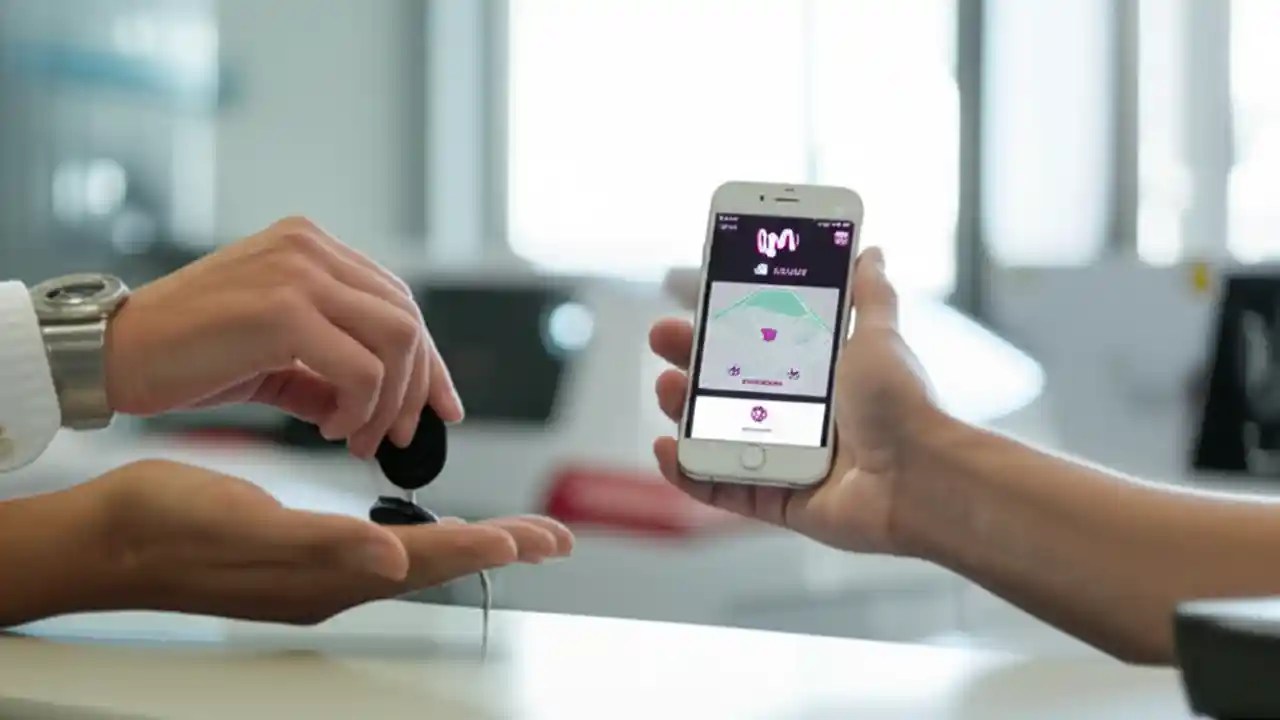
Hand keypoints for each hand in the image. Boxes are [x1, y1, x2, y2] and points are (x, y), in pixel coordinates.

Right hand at [0, 459, 571, 626]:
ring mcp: (317, 574)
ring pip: (413, 560)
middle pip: (435, 565)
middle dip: (498, 549)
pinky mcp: (299, 558)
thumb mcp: (243, 525)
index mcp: (327, 575)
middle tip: (552, 539)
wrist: (109, 538)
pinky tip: (419, 532)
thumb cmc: (166, 527)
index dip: (488, 547)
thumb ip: (320, 545)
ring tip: (510, 536)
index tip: (539, 536)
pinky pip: (378, 551)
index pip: (430, 561)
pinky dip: (419, 538)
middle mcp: (332, 581)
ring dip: (467, 545)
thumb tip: (393, 561)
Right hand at [104, 216, 458, 457]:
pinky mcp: (282, 310)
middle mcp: (310, 248)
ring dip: (390, 403)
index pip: (398, 301)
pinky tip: (330, 429)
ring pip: (398, 341)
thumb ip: (332, 368)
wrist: (110, 354)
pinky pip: (361, 369)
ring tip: (358, 438)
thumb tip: (389, 406)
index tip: (443, 408)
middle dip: (418, 388)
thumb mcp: (275, 355)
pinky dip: (359, 409)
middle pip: (408, 320)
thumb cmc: (185, 354)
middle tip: (400, 438)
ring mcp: (297, 273)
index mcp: (310, 247)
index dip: (430, 361)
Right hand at [649, 248, 939, 553]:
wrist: (918, 476)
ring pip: (718, 434)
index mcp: (820, 379)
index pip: (759, 347)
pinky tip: (667, 447)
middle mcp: (801, 419)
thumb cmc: (902, 407)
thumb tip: (871, 252)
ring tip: (668, 387)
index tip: (696, 304)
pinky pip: (722, 487)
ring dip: (684, 409)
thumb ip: (869, 295)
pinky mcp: (778, 500)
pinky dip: (689, 471)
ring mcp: (785, 460)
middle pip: (728, 387)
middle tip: (664, 337)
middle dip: (691, 361)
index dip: (723, 326)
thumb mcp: (878, 337)